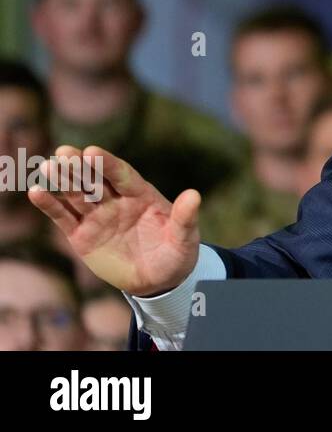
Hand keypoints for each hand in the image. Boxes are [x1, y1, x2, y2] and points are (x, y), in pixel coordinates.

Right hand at [27, 145, 200, 296]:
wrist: (159, 280)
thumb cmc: (176, 253)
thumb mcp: (185, 237)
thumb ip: (185, 218)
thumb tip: (194, 195)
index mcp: (142, 194)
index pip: (122, 174)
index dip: (107, 163)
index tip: (92, 151)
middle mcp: (117, 200)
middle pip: (96, 180)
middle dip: (81, 166)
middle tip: (63, 152)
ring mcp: (98, 216)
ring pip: (77, 195)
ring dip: (62, 181)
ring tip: (47, 167)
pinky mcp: (82, 235)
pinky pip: (64, 218)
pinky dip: (50, 205)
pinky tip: (37, 192)